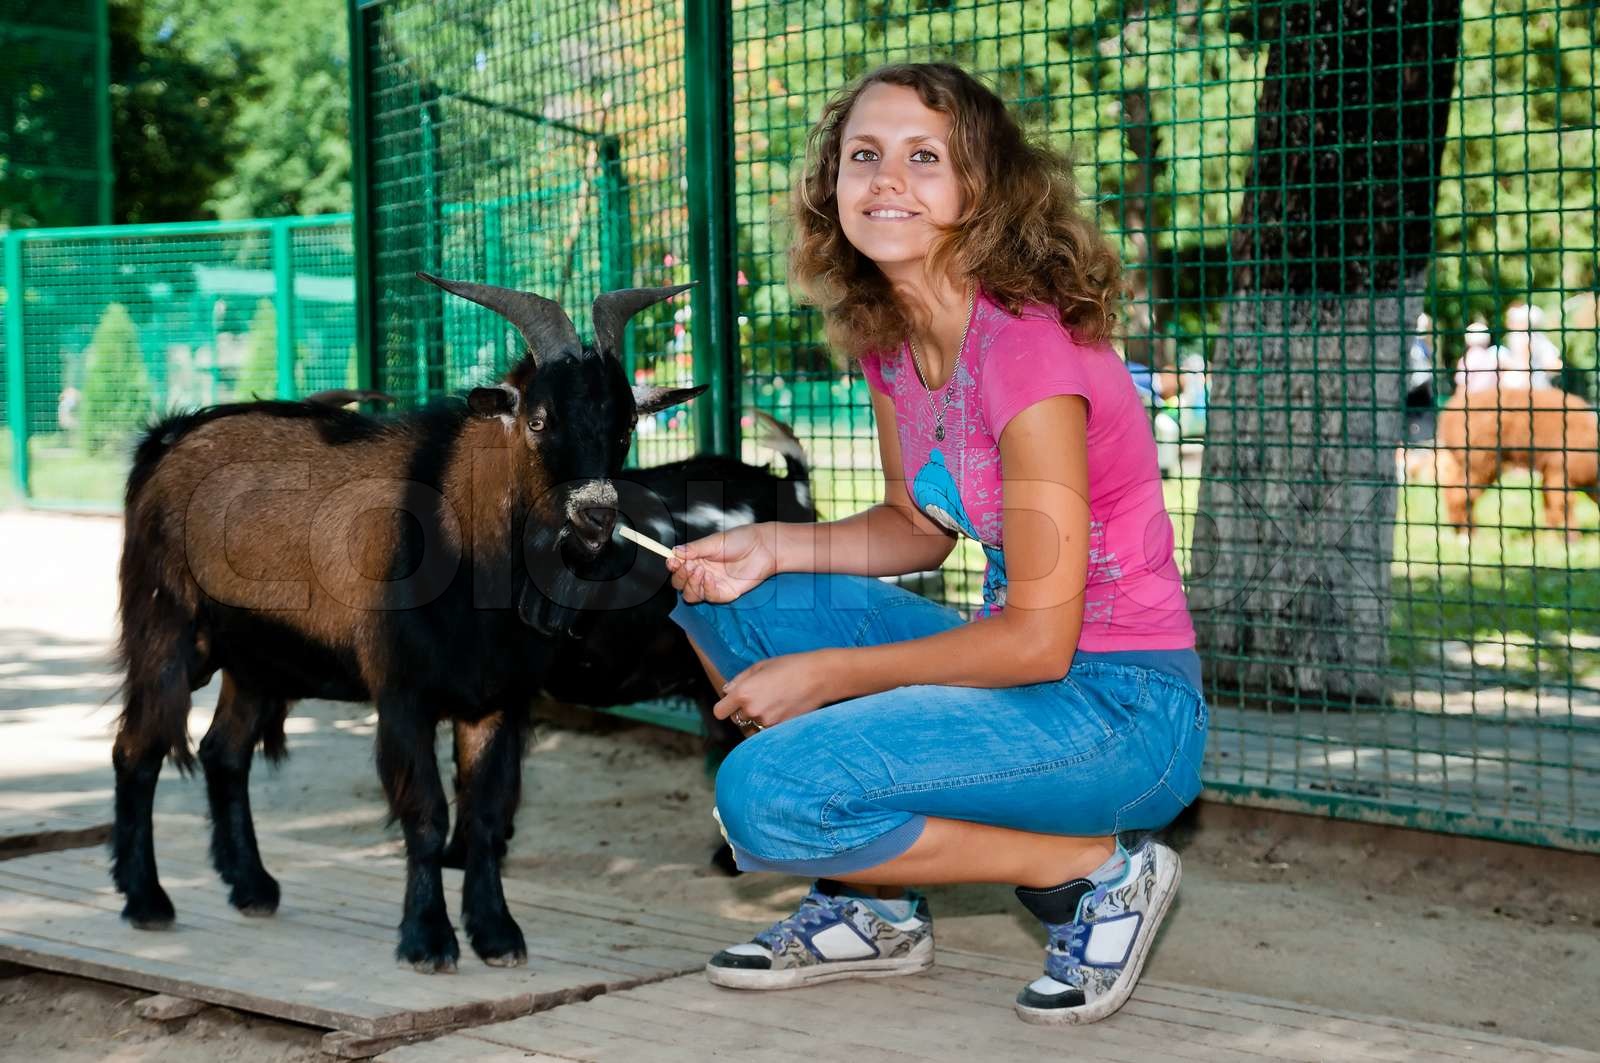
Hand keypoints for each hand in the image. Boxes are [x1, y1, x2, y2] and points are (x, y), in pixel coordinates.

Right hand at [666, 523, 777, 603]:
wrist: (763, 548)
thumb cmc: (741, 540)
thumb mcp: (715, 541)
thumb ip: (695, 548)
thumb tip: (675, 552)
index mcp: (697, 558)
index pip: (678, 567)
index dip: (672, 566)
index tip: (672, 561)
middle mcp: (702, 573)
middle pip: (680, 584)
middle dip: (680, 577)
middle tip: (688, 567)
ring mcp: (713, 584)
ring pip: (691, 594)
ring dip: (692, 584)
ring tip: (700, 571)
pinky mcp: (725, 593)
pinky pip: (709, 598)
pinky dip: (707, 589)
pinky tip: (710, 578)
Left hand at [714, 651, 833, 732]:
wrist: (818, 677)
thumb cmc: (790, 666)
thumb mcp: (760, 666)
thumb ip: (739, 679)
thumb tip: (726, 691)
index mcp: (744, 693)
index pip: (720, 712)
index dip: (725, 707)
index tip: (731, 703)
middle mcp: (752, 710)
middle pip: (737, 720)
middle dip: (743, 711)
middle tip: (759, 698)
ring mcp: (767, 722)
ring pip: (752, 726)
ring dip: (757, 719)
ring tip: (772, 703)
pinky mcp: (780, 729)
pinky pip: (767, 730)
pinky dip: (770, 724)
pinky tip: (781, 709)